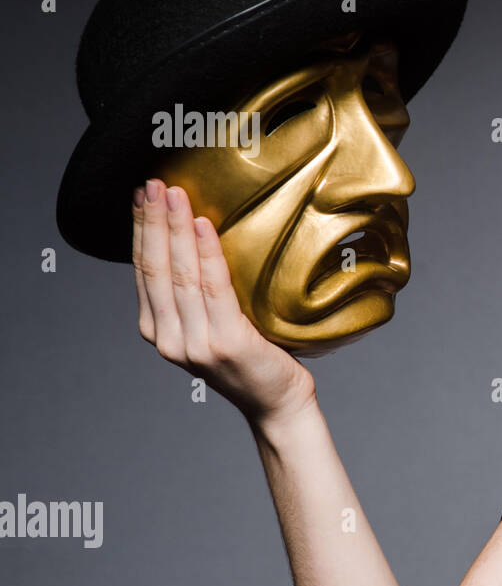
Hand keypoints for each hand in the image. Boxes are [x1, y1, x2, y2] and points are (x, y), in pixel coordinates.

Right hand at [132, 179, 316, 425]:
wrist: (278, 403)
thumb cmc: (253, 357)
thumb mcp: (214, 323)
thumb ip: (199, 294)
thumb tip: (200, 236)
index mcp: (160, 331)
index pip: (144, 270)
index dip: (140, 229)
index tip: (142, 194)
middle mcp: (170, 338)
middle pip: (155, 267)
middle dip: (151, 220)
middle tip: (153, 182)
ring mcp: (194, 343)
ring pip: (179, 274)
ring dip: (173, 228)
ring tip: (174, 193)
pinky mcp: (225, 342)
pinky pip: (213, 288)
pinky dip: (206, 253)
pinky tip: (202, 225)